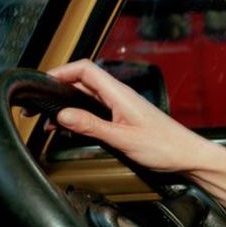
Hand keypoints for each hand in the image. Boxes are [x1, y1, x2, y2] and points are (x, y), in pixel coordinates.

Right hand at [47, 59, 213, 174]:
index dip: (61, 71)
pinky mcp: (124, 118)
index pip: (85, 69)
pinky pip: (96, 109)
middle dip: (58, 88)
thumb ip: (91, 126)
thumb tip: (63, 114)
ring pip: (88, 96)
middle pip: (83, 81)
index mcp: (120, 94)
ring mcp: (122, 106)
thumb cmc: (165, 147)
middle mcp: (120, 96)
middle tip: (37, 104)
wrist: (188, 156)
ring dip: (67, 103)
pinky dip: (79, 115)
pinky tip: (70, 127)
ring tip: (47, 118)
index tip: (41, 83)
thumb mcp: (123, 139)